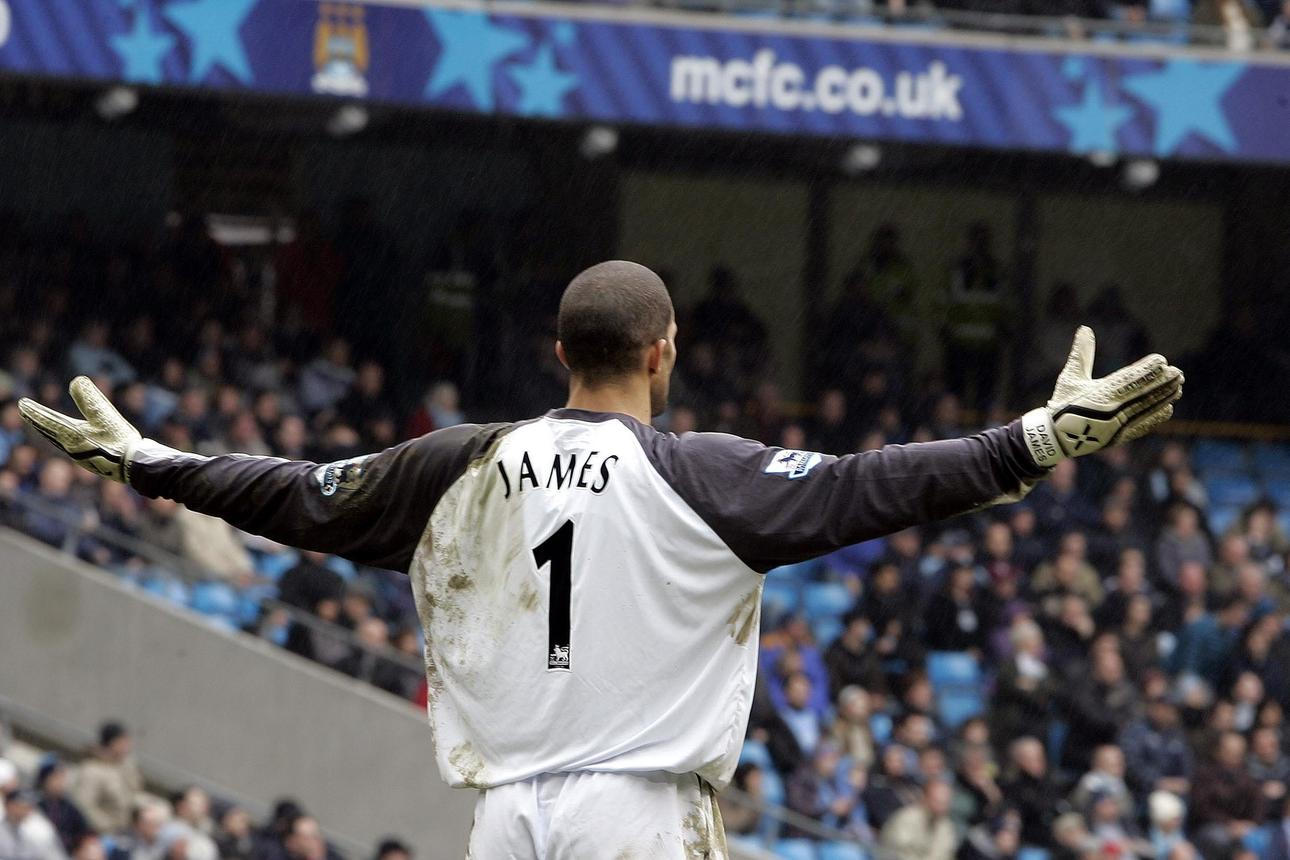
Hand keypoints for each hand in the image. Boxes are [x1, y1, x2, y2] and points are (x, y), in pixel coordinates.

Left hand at [18, 376, 141, 482]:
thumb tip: (75, 380)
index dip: (34, 411)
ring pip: (57, 440)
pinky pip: (68, 448)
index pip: (47, 419)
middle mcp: (70, 447)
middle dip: (37, 420)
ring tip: (42, 425)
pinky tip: (67, 441)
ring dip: (47, 430)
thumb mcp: (106, 416)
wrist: (132, 467)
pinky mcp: (88, 462)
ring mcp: (78, 457)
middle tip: (25, 412)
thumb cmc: (120, 441)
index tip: (22, 403)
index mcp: (72, 435)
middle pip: (48, 431)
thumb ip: (89, 398)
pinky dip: (61, 439)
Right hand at [1022, 326, 1182, 467]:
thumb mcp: (1070, 377)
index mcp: (1098, 394)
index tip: (1161, 360)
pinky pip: (1142, 426)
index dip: (1146, 369)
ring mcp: (1117, 426)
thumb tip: (1085, 328)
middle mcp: (1111, 411)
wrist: (1055, 437)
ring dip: (1164, 397)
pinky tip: (1168, 408)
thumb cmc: (1062, 404)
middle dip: (1162, 382)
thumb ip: (1081, 354)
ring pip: (1146, 409)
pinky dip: (1156, 418)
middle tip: (1178, 372)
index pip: (1128, 379)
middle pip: (1143, 394)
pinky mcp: (1119, 437)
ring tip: (1178, 387)